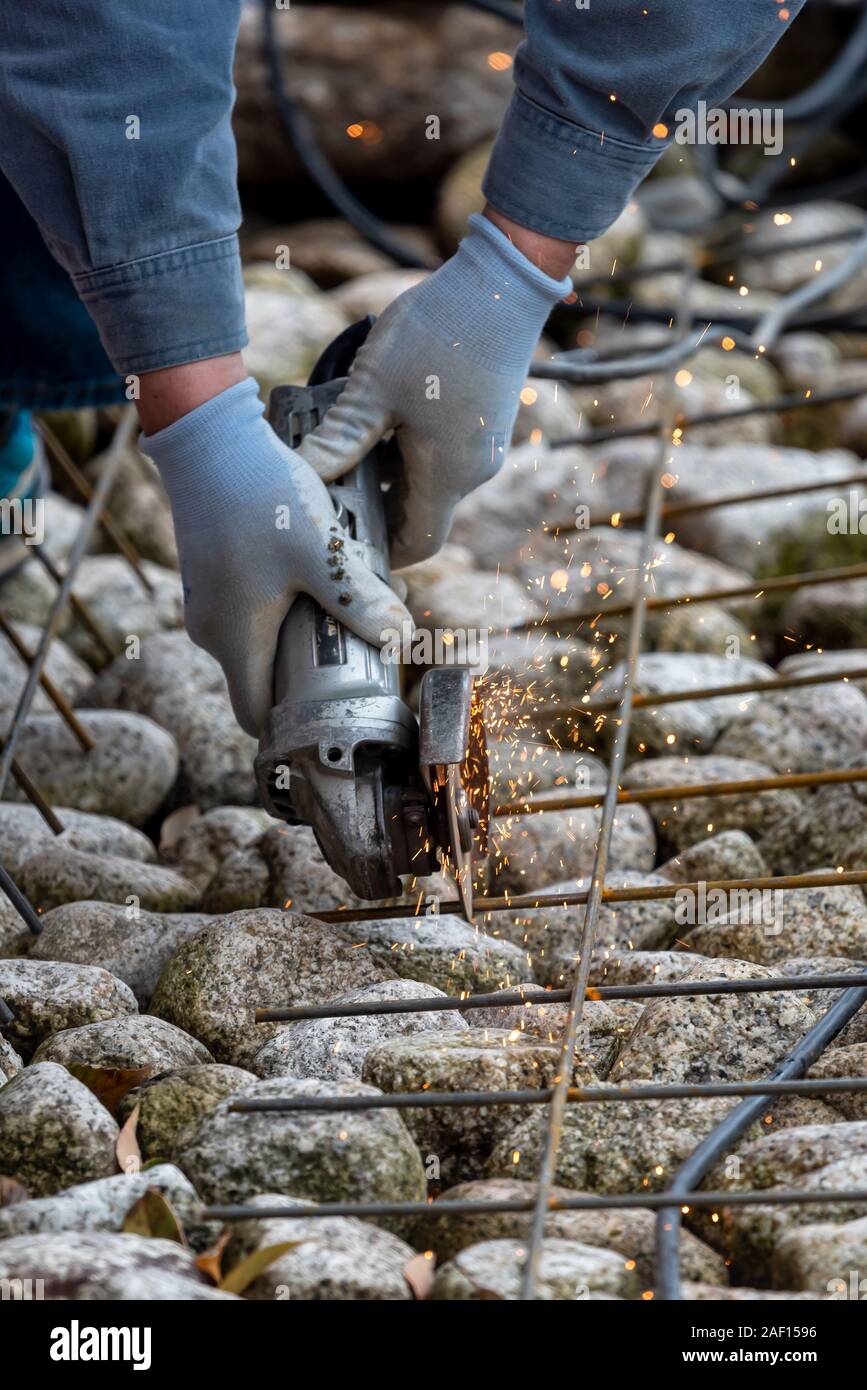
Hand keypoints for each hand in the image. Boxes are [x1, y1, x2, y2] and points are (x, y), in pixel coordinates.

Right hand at [141, 377, 411, 735]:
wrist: (211, 439)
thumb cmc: (262, 498)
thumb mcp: (323, 554)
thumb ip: (361, 601)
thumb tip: (400, 638)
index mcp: (234, 641)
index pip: (257, 716)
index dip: (293, 725)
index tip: (333, 717)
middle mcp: (213, 630)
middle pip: (263, 680)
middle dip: (309, 677)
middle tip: (357, 656)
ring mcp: (208, 601)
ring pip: (259, 642)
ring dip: (300, 637)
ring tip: (346, 610)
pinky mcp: (212, 574)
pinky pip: (250, 611)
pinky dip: (283, 609)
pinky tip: (318, 579)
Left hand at [297, 212, 572, 568]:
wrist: (503, 282)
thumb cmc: (438, 334)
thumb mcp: (374, 388)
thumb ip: (339, 439)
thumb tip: (300, 475)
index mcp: (447, 475)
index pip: (417, 544)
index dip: (382, 554)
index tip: (347, 546)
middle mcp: (473, 470)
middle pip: (421, 513)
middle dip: (377, 509)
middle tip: (331, 492)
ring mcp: (484, 445)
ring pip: (432, 481)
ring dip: (392, 475)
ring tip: (348, 449)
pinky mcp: (486, 421)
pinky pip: (445, 455)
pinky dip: (412, 452)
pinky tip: (382, 420)